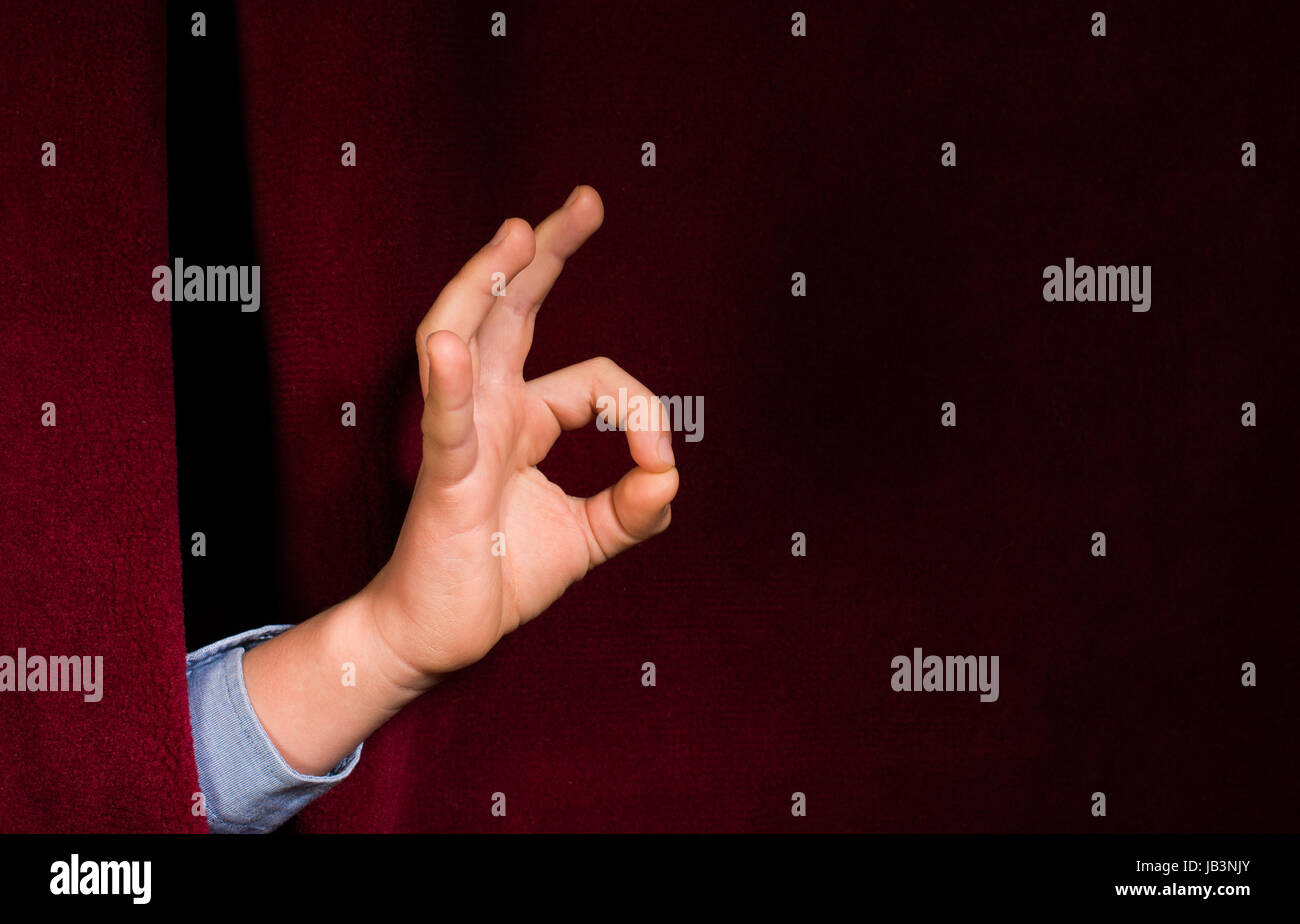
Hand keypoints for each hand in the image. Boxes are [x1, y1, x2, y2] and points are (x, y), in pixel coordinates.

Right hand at [362, 185, 679, 685]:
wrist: (443, 634)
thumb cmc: (502, 576)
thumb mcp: (589, 537)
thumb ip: (634, 507)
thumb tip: (669, 476)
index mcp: (523, 417)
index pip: (595, 379)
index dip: (641, 412)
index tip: (659, 466)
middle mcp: (489, 411)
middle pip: (513, 310)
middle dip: (545, 253)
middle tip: (585, 202)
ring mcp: (461, 439)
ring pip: (466, 340)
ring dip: (486, 284)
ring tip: (514, 233)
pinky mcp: (444, 481)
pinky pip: (446, 425)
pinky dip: (449, 384)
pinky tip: (452, 343)